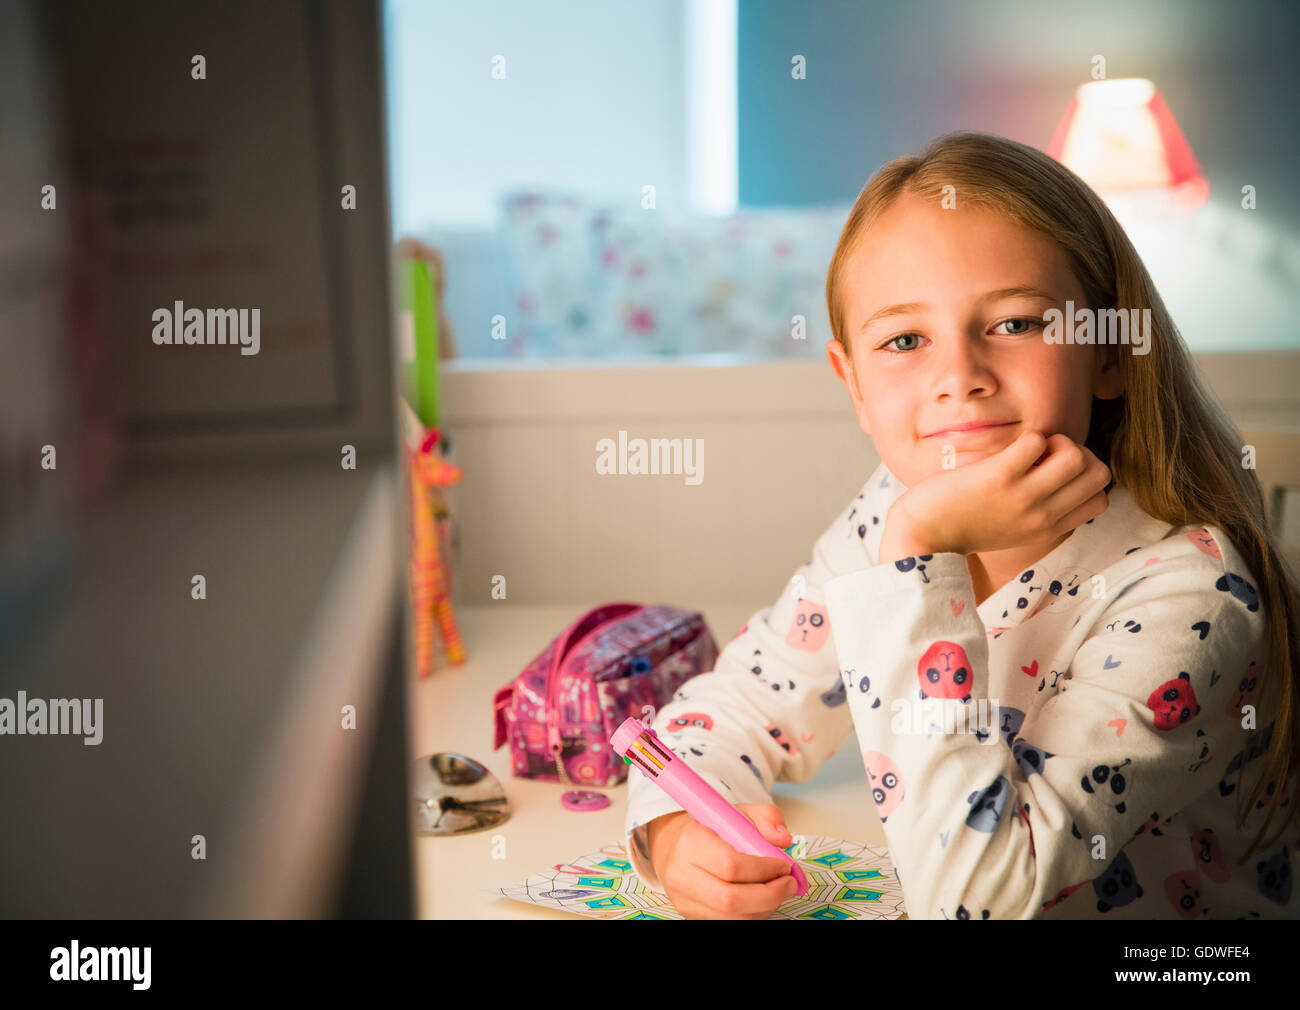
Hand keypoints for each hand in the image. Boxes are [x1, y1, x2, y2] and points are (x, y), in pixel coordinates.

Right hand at [646, 803, 797, 918]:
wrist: (676, 846)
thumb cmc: (712, 830)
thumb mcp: (740, 812)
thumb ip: (768, 817)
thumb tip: (783, 839)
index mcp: (692, 841)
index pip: (731, 865)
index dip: (764, 870)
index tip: (783, 865)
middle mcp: (682, 874)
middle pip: (730, 899)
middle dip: (769, 895)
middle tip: (788, 884)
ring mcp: (684, 899)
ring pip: (732, 917)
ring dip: (764, 908)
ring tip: (776, 891)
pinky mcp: (690, 916)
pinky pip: (728, 923)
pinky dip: (752, 915)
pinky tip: (760, 900)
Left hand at [882, 429, 1110, 559]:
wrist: (923, 534)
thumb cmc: (962, 524)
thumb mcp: (1011, 529)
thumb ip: (1037, 511)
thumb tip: (1052, 471)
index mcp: (1047, 529)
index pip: (1101, 501)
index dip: (1085, 478)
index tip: (1054, 474)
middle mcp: (1042, 516)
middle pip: (1099, 474)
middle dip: (1078, 453)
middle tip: (1044, 456)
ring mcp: (1023, 497)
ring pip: (1078, 457)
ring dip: (1057, 442)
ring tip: (1028, 451)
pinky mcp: (999, 477)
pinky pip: (1036, 440)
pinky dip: (1027, 437)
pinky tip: (1006, 450)